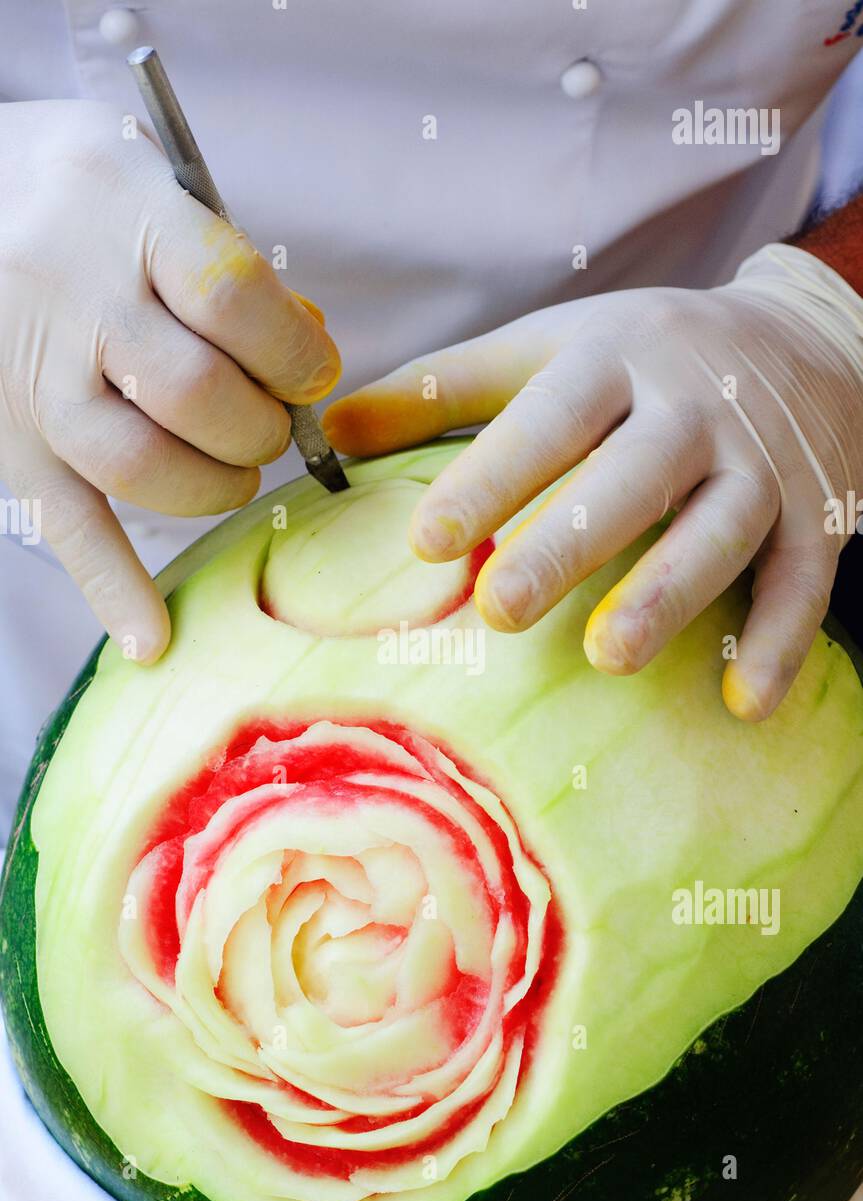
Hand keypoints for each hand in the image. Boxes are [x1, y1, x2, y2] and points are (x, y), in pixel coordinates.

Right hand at [0, 101, 339, 660]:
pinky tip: (149, 640)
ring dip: (212, 489)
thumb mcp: (150, 178)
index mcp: (121, 212)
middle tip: (266, 427)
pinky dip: (110, 589)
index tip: (311, 372)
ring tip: (229, 474)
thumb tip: (313, 351)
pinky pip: (64, 524)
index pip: (232, 299)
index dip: (293, 353)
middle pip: (193, 394)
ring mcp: (32, 376)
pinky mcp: (10, 440)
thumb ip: (228, 262)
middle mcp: (68, 294)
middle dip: (258, 428)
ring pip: (138, 467)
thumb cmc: (76, 190)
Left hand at [324, 243, 862, 720]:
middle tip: (500, 608)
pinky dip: (777, 641)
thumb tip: (329, 434)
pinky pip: (801, 582)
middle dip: (568, 543)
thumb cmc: (646, 356)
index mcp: (615, 357)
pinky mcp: (818, 515)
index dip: (492, 476)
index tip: (429, 539)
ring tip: (610, 655)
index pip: (549, 417)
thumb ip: (444, 390)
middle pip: (632, 477)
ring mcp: (765, 461)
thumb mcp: (549, 347)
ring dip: (670, 594)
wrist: (811, 338)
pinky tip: (742, 703)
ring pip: (721, 529)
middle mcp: (694, 405)